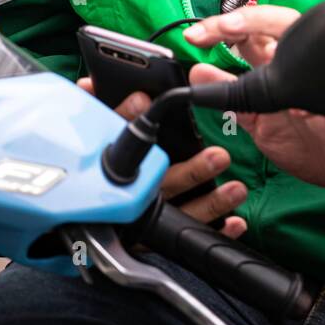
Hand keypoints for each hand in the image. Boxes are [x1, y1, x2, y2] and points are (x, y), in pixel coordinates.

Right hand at [77, 77, 246, 237]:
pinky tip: (236, 221)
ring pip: (181, 214)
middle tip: (218, 156)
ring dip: (211, 202)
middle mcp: (134, 196)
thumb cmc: (111, 173)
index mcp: (123, 171)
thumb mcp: (104, 139)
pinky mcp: (162, 241)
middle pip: (161, 182)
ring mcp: (147, 222)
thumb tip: (88, 83)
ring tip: (236, 189)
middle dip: (193, 171)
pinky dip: (216, 229)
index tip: (143, 101)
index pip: (124, 143)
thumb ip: (104, 113)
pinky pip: (191, 236)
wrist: (99, 227)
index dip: (130, 119)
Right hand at [184, 5, 324, 200]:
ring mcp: (273, 94)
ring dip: (213, 57)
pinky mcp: (262, 120)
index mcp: (315, 59)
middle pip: (251, 35)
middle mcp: (290, 69)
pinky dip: (213, 93)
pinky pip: (233, 102)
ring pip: (236, 64)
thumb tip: (308, 109)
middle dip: (222, 27)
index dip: (253, 22)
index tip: (230, 27)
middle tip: (199, 34)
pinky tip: (199, 86)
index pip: (280, 26)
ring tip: (195, 55)